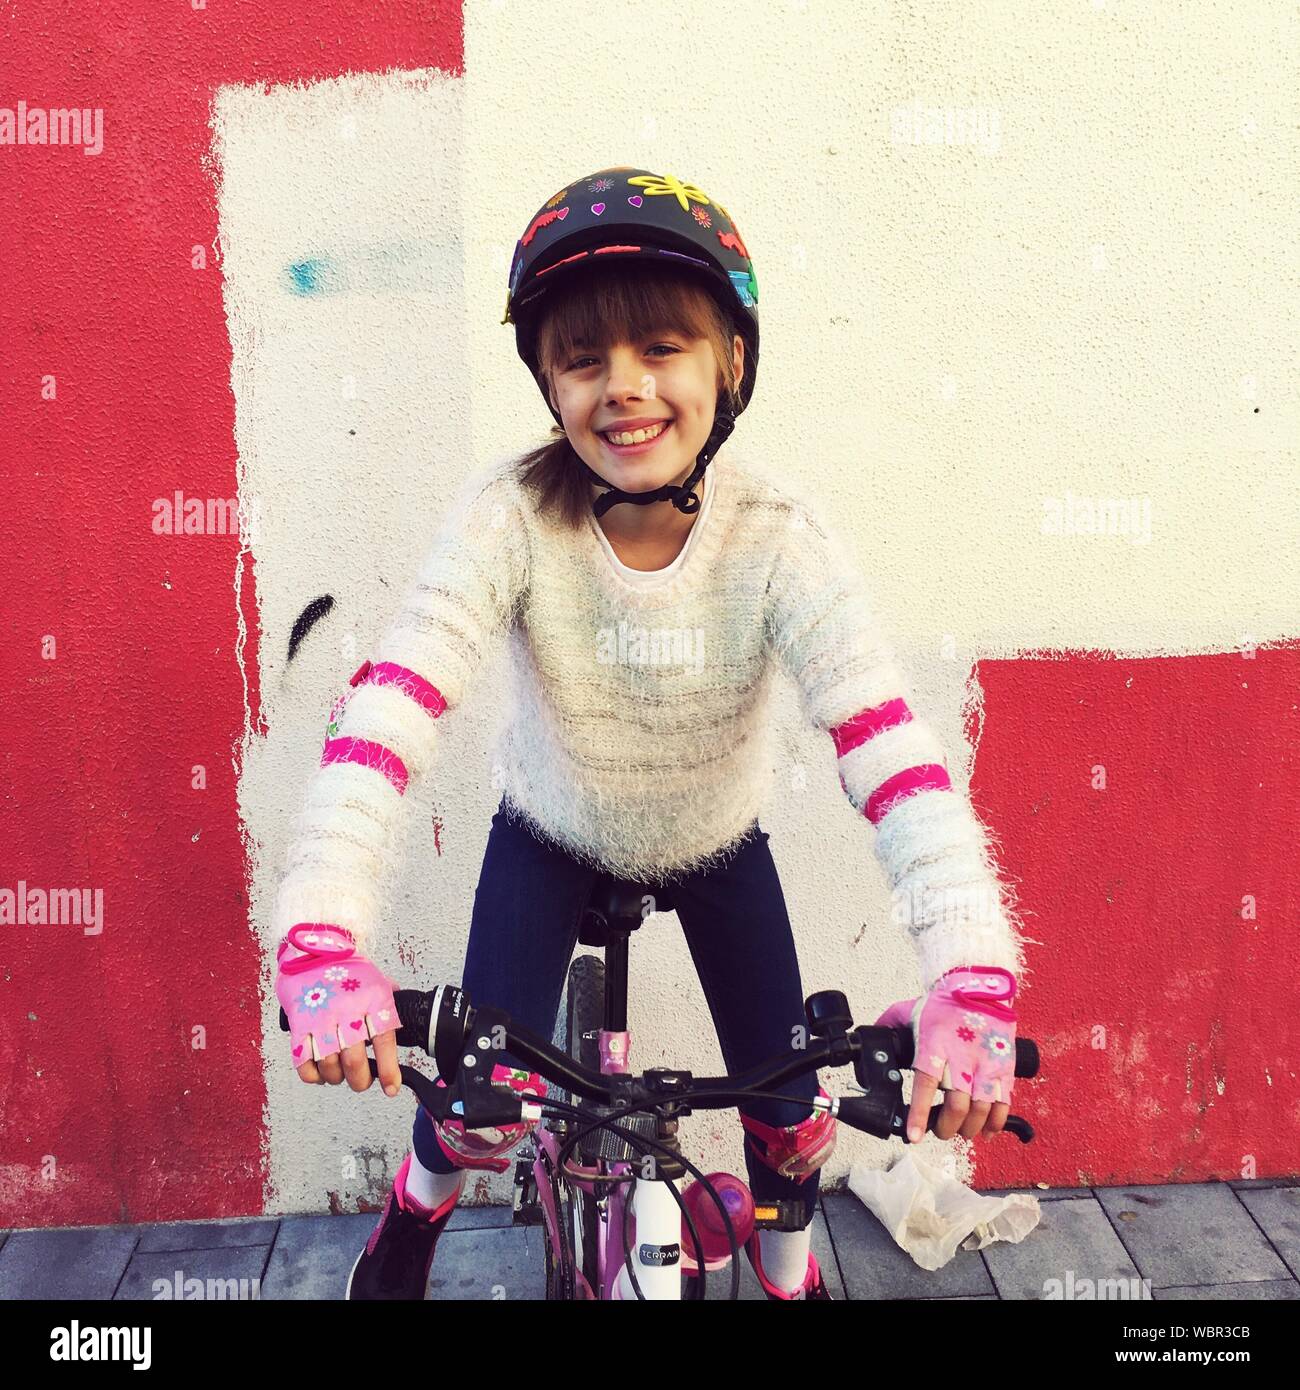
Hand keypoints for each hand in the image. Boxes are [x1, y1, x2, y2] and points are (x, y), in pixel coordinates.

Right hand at [275, 925, 403, 1096]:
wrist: (312, 949)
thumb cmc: (347, 968)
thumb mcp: (376, 981)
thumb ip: (387, 1005)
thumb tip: (404, 1025)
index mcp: (371, 999)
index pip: (384, 1041)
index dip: (389, 1070)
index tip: (391, 1088)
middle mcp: (346, 1011)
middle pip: (354, 1060)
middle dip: (361, 1080)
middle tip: (364, 1081)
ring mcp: (320, 1018)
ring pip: (329, 1066)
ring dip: (337, 1079)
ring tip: (341, 1075)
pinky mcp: (299, 1024)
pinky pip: (303, 1062)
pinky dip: (313, 1075)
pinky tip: (320, 1072)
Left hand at [875, 965, 1017, 1143]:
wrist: (981, 987)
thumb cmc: (944, 1003)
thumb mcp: (910, 1010)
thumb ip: (888, 1024)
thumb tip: (868, 1036)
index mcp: (935, 1044)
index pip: (925, 1084)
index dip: (920, 1114)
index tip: (914, 1135)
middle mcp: (962, 1057)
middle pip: (957, 1105)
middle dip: (946, 1127)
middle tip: (939, 1131)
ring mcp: (986, 1063)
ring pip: (981, 1109)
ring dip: (970, 1128)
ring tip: (961, 1130)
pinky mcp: (1004, 1067)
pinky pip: (1003, 1102)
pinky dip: (995, 1122)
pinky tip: (985, 1128)